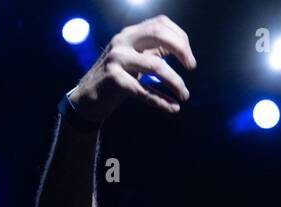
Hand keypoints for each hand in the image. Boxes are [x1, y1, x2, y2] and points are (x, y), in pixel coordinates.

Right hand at [68, 15, 196, 122]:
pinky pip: (144, 91)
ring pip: (155, 66)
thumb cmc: (116, 79)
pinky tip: (173, 108)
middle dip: (181, 49)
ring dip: (175, 81)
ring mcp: (116, 59)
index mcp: (129, 34)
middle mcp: (122, 41)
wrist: (87, 99)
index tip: (189, 58)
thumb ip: (153, 51)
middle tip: (192, 67)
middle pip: (158, 34)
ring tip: (185, 95)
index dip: (180, 38)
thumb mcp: (134, 60)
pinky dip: (162, 101)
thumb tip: (182, 49)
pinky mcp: (114, 80)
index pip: (160, 23)